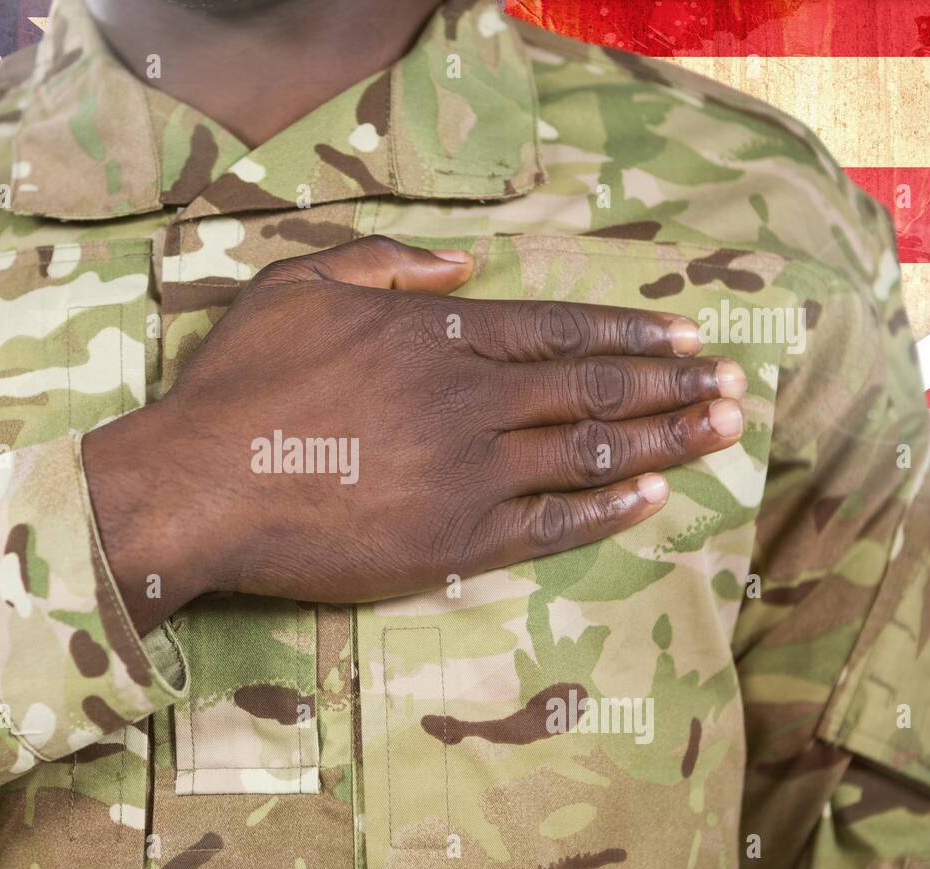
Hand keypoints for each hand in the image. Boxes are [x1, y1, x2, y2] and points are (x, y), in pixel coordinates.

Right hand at [84, 236, 745, 630]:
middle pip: (591, 388)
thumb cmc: (241, 386)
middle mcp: (469, 402)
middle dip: (669, 384)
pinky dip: (603, 511)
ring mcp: (467, 476)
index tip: (685, 335)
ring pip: (585, 453)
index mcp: (436, 338)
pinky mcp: (452, 542)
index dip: (629, 332)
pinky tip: (649, 499)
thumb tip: (461, 268)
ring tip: (719, 433)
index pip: (558, 330)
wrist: (200, 487)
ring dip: (661, 441)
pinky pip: (548, 527)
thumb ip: (386, 265)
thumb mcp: (300, 285)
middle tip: (729, 385)